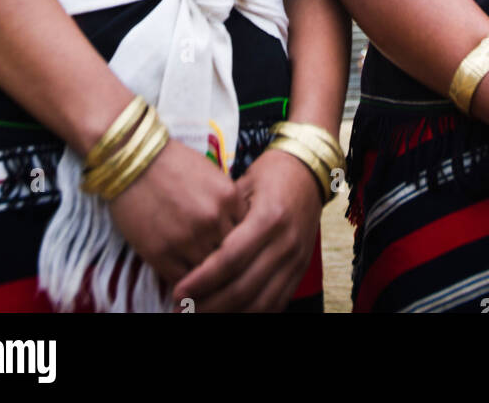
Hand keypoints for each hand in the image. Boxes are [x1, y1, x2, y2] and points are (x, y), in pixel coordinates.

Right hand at [107, 138, 245, 286]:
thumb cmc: (170, 162)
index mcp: (228, 196)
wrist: (130, 160)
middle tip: (216, 261)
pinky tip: (183, 275)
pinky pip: (182, 280)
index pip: (246, 232)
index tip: (229, 243)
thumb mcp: (209, 172)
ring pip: (207, 271)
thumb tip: (236, 226)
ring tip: (199, 271)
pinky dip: (185, 282)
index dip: (238, 240)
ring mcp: (187, 239)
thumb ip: (226, 201)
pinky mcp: (161, 254)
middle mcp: (212, 219)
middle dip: (223, 258)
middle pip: (229, 254)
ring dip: (204, 272)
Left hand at [171, 146, 323, 312]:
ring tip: (199, 315)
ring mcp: (296, 260)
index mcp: (269, 217)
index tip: (178, 291)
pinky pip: (276, 303)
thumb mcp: (243, 186)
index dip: (202, 280)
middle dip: (210, 305)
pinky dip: (251, 313)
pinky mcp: (300, 271)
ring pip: (260, 303)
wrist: (309, 172)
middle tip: (181, 310)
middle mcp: (285, 243)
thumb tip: (188, 251)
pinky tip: (229, 314)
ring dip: (228, 314)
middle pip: (244, 287)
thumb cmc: (270, 174)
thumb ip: (222, 218)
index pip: (231, 259)